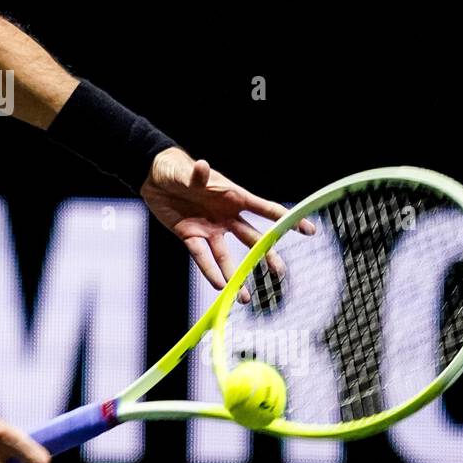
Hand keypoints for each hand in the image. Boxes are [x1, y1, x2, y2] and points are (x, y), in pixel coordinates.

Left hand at [140, 147, 315, 302]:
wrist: (154, 178)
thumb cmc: (177, 169)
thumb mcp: (187, 172)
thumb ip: (197, 175)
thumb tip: (202, 166)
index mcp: (234, 196)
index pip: (266, 210)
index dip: (287, 219)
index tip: (309, 230)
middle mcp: (226, 216)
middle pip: (253, 239)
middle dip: (267, 256)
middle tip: (280, 273)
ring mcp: (210, 229)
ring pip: (228, 256)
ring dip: (236, 275)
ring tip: (245, 297)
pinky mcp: (191, 237)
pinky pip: (203, 258)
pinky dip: (210, 272)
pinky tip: (220, 287)